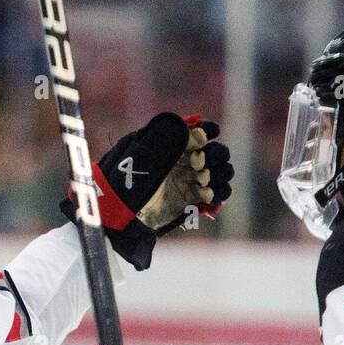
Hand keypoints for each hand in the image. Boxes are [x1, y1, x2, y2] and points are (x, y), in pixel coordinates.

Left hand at [61, 113, 233, 269]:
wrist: (121, 213)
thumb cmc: (127, 179)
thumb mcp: (142, 151)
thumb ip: (168, 138)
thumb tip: (196, 131)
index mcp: (175, 145)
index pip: (204, 131)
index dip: (209, 132)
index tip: (203, 139)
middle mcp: (185, 161)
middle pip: (218, 152)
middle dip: (215, 155)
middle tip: (197, 164)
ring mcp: (190, 181)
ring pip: (223, 173)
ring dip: (219, 174)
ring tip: (201, 181)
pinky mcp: (193, 202)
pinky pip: (217, 195)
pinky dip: (218, 193)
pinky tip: (205, 194)